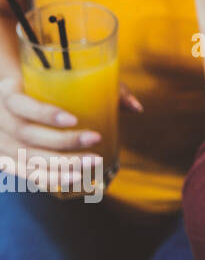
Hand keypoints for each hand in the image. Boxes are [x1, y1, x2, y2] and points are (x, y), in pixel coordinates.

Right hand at [0, 76, 116, 191]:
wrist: (13, 100)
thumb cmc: (45, 86)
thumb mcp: (65, 80)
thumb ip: (101, 88)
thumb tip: (136, 108)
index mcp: (7, 93)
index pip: (21, 104)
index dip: (45, 113)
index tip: (74, 119)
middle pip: (27, 135)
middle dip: (63, 142)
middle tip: (96, 140)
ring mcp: (0, 143)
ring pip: (26, 158)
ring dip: (60, 165)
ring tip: (92, 165)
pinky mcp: (4, 159)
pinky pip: (24, 174)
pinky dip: (49, 179)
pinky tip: (74, 179)